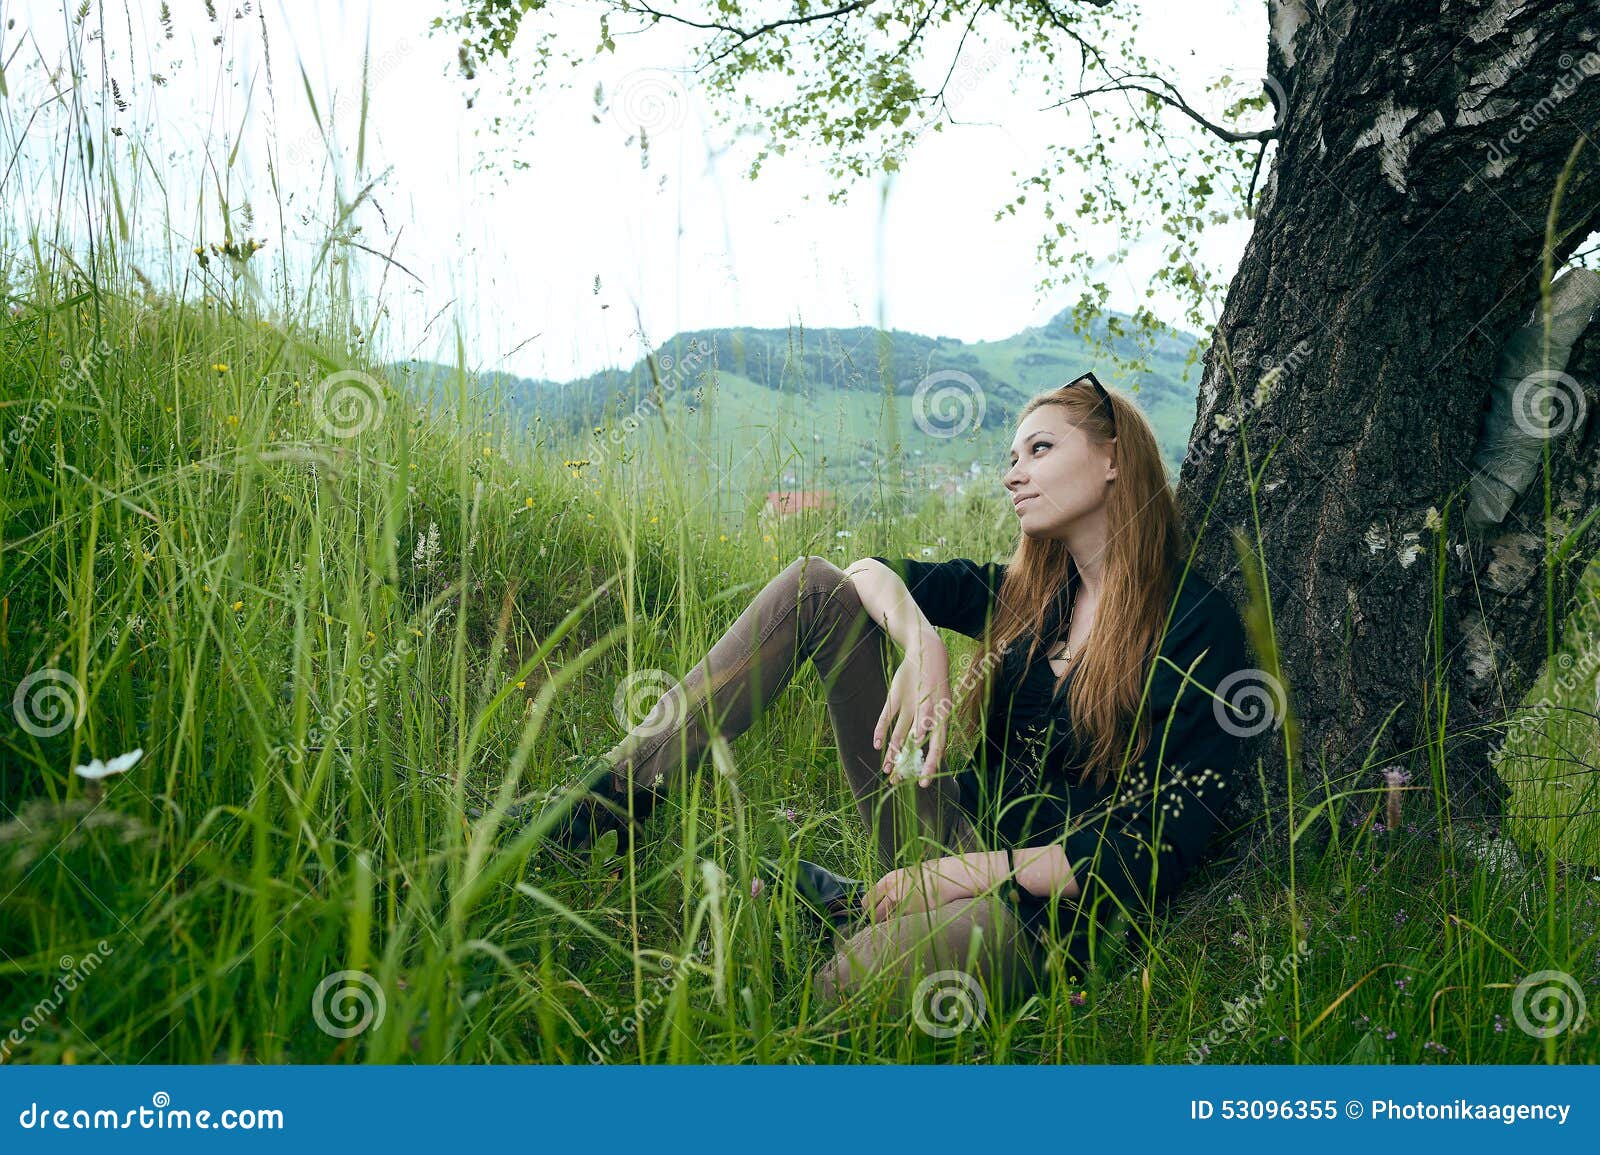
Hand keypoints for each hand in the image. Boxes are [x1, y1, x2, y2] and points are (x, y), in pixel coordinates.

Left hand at [864, 859, 968, 921]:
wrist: (944, 877)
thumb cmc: (925, 875)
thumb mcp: (902, 875)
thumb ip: (889, 887)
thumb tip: (879, 899)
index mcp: (887, 881)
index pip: (868, 900)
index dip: (867, 909)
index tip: (868, 913)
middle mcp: (892, 893)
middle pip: (876, 915)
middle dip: (875, 920)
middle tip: (877, 923)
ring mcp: (903, 905)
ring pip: (888, 922)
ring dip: (888, 924)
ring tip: (892, 924)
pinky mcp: (914, 914)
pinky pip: (902, 923)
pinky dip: (901, 925)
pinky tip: (906, 923)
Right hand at [873, 633, 951, 787]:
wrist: (928, 653)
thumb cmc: (935, 684)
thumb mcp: (941, 705)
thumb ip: (935, 728)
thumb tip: (934, 753)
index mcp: (942, 717)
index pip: (938, 746)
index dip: (931, 765)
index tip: (924, 783)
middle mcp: (928, 712)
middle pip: (917, 744)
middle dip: (908, 764)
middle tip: (899, 782)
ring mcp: (911, 703)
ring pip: (900, 734)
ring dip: (893, 753)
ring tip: (887, 770)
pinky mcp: (897, 695)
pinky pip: (888, 717)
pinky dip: (882, 731)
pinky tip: (878, 745)